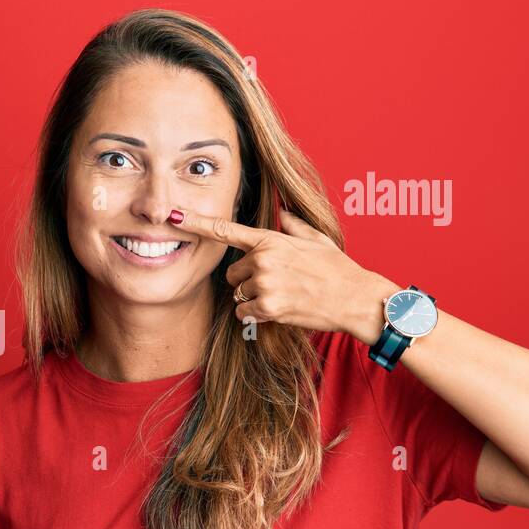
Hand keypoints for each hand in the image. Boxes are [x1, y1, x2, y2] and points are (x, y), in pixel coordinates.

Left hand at [172, 207, 398, 343]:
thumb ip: (294, 226)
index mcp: (272, 239)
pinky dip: (254, 315)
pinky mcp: (269, 307)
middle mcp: (264, 259)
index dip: (197, 223)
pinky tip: (277, 311)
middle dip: (246, 280)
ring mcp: (266, 283)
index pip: (225, 229)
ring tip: (282, 296)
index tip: (173, 216)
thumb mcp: (317, 240)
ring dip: (252, 299)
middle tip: (274, 284)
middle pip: (231, 273)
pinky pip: (244, 313)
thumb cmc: (338, 269)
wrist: (355, 298)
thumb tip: (284, 213)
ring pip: (238, 294)